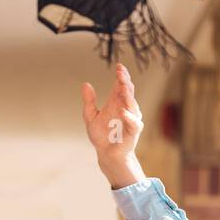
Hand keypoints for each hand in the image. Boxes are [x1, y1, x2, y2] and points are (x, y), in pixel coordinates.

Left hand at [81, 63, 145, 188]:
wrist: (105, 153)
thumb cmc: (101, 135)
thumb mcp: (90, 116)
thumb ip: (89, 101)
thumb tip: (85, 84)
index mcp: (117, 102)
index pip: (121, 85)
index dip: (121, 76)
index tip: (118, 66)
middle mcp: (126, 108)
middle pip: (128, 91)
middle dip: (125, 81)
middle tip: (120, 72)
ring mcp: (131, 118)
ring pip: (133, 104)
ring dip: (128, 95)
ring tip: (122, 86)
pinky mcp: (133, 131)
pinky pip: (134, 123)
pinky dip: (129, 117)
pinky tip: (123, 112)